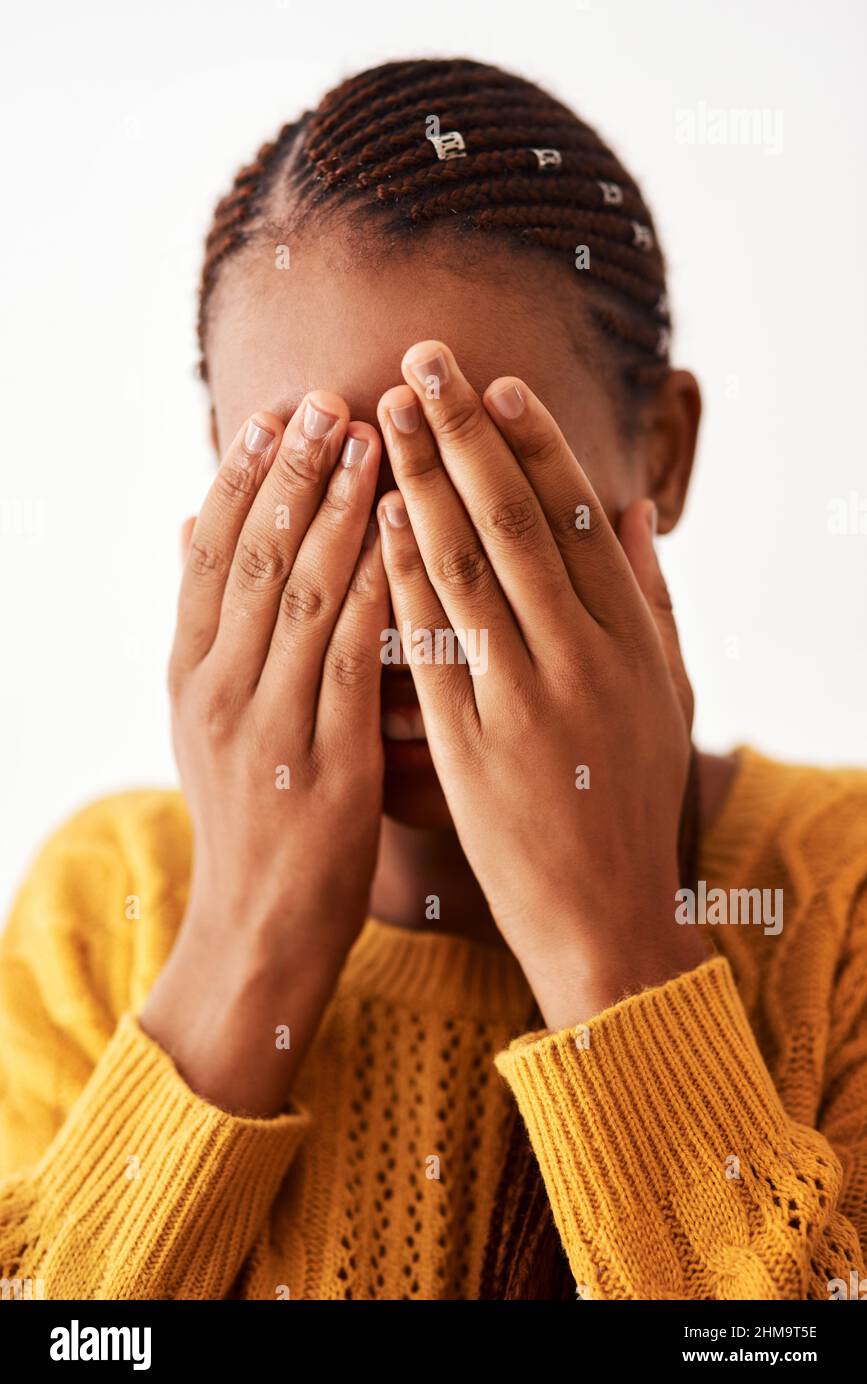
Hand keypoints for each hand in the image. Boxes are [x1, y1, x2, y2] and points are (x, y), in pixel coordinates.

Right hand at [139, 394, 387, 1112]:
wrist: (256, 931)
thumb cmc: (251, 814)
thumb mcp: (207, 717)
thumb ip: (206, 623)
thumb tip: (187, 524)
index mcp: (190, 674)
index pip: (213, 553)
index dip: (244, 476)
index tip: (278, 410)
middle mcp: (217, 692)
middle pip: (256, 559)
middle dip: (293, 472)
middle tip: (329, 395)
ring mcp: (267, 730)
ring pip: (302, 598)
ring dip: (337, 512)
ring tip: (371, 438)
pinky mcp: (324, 769)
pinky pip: (351, 665)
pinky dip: (378, 593)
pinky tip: (407, 539)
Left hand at [375, 342, 706, 1029]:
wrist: (607, 918)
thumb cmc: (633, 799)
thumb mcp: (667, 694)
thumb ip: (652, 598)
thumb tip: (632, 511)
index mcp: (635, 637)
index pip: (578, 515)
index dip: (532, 442)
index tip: (491, 385)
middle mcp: (585, 655)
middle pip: (516, 520)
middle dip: (464, 434)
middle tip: (419, 363)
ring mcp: (527, 699)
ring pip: (467, 567)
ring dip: (420, 482)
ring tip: (384, 418)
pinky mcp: (473, 744)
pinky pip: (430, 643)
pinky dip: (401, 574)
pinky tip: (373, 520)